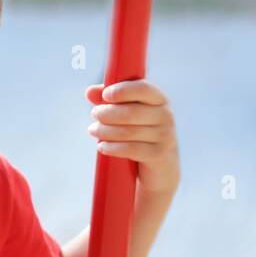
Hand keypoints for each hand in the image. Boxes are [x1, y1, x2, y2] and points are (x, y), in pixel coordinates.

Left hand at [85, 78, 178, 196]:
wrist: (161, 167)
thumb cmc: (142, 134)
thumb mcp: (128, 115)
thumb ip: (111, 101)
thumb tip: (90, 92)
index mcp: (159, 99)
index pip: (143, 89)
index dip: (122, 90)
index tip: (105, 95)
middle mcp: (165, 115)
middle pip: (131, 112)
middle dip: (107, 113)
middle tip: (94, 114)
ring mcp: (164, 135)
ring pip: (128, 131)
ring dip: (105, 130)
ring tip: (93, 130)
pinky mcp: (158, 154)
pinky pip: (131, 149)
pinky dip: (113, 148)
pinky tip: (101, 147)